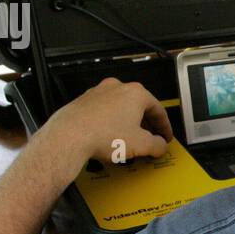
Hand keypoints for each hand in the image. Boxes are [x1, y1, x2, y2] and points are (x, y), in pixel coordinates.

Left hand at [43, 78, 172, 171]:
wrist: (69, 136)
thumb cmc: (103, 135)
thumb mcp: (141, 145)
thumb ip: (157, 145)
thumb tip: (160, 146)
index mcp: (135, 93)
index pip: (158, 109)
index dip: (165, 127)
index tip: (165, 137)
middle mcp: (117, 88)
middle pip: (139, 107)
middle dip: (146, 125)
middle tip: (150, 139)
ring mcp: (98, 93)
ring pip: (120, 108)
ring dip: (128, 122)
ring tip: (129, 140)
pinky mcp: (84, 102)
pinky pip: (104, 112)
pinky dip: (111, 122)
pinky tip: (109, 137)